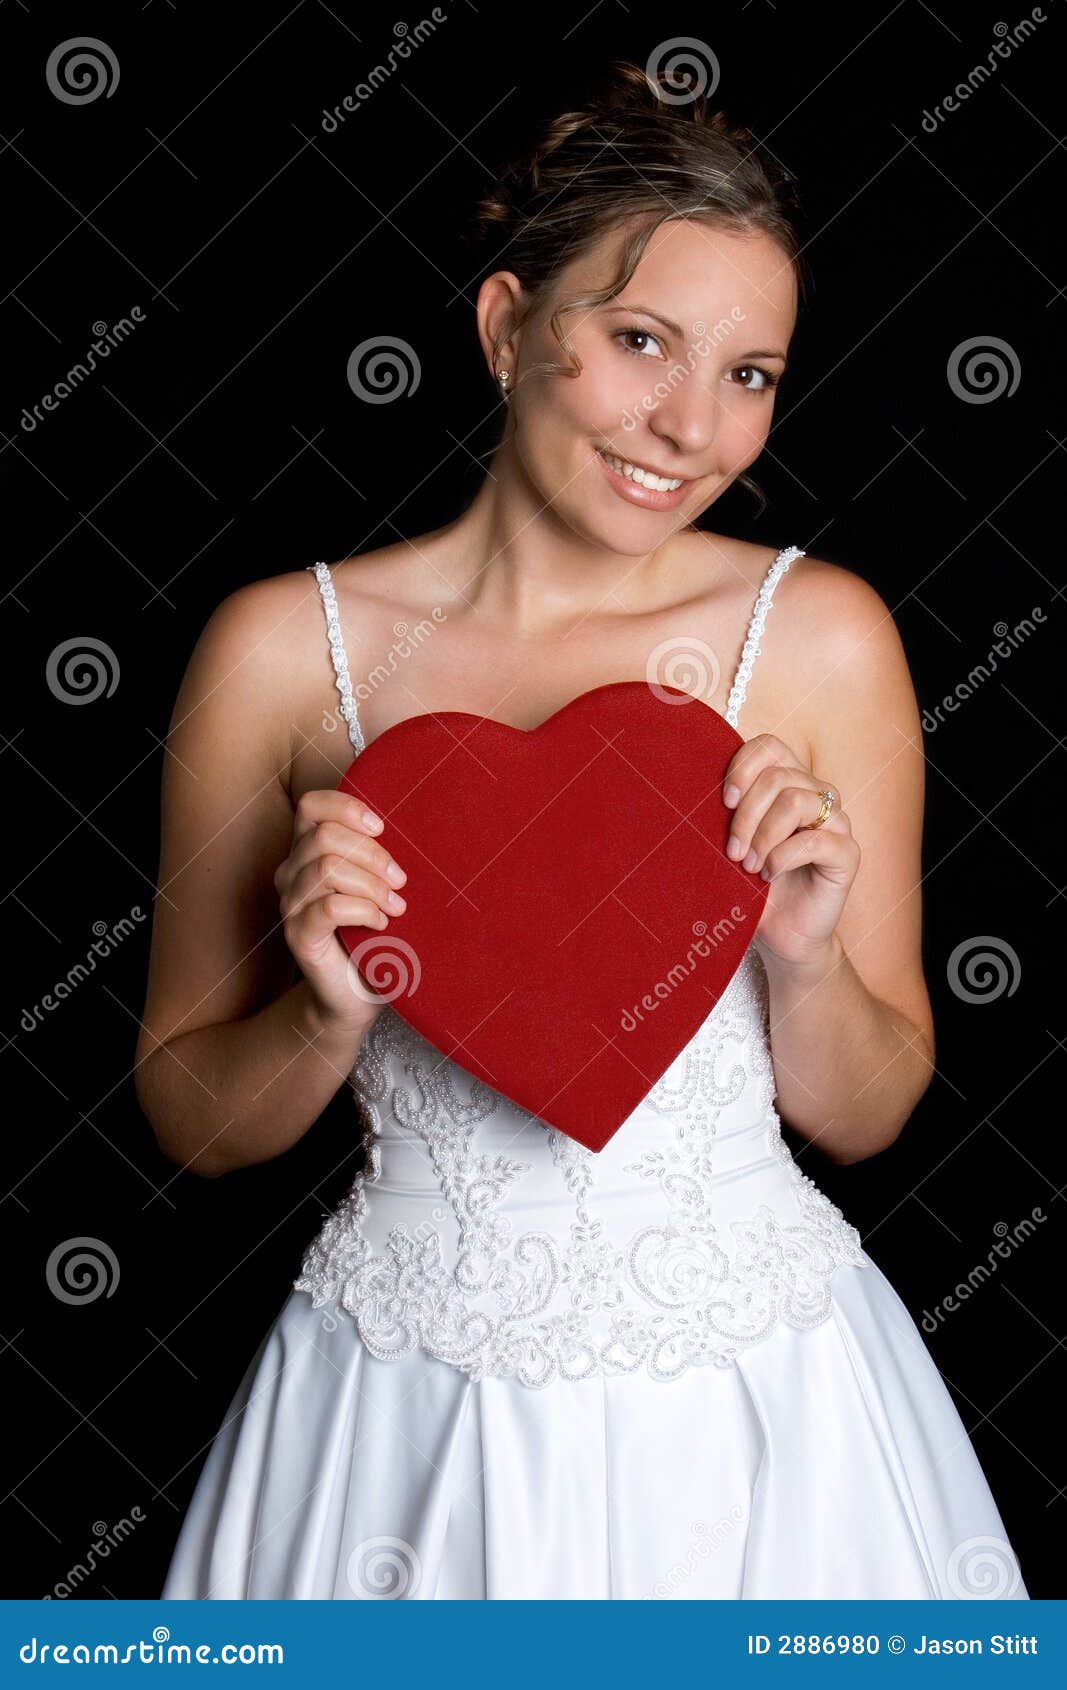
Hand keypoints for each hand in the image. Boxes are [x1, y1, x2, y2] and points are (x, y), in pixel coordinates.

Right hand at [275, 790, 408, 1035]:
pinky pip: (330, 908)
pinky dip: (363, 911)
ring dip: (371, 885)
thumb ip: (379, 855)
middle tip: (401, 881)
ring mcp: (291, 905)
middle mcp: (291, 874)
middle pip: (324, 836)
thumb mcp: (378, 885)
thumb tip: (418, 823)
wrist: (357, 995)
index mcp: (307, 851)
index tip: (383, 828)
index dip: (346, 808)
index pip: (311, 806)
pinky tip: (382, 924)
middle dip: (371, 854)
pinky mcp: (299, 936)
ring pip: (326, 869)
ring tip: (396, 906)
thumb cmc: (374, 935)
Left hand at [722, 733, 859, 971]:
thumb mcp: (733, 842)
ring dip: (763, 836)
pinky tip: (769, 876)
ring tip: (749, 865)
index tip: (723, 802)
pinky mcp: (848, 854)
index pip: (770, 746)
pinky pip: (813, 841)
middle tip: (732, 852)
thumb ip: (727, 812)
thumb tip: (691, 785)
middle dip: (745, 816)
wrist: (782, 934)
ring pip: (796, 802)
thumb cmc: (754, 886)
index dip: (742, 767)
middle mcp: (818, 796)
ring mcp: (837, 823)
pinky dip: (782, 858)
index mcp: (791, 782)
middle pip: (778, 777)